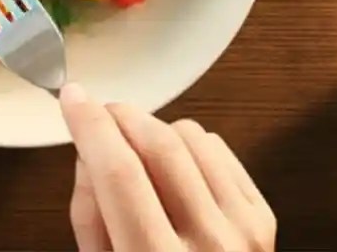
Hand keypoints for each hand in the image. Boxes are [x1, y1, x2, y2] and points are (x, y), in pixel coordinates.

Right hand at [60, 84, 275, 251]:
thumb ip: (91, 215)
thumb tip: (88, 151)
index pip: (119, 173)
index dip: (91, 126)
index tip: (73, 99)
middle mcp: (207, 246)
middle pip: (157, 145)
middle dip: (120, 117)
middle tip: (98, 114)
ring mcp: (243, 231)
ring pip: (191, 137)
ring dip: (154, 129)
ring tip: (135, 151)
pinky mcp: (263, 219)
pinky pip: (220, 150)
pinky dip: (190, 143)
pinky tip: (172, 165)